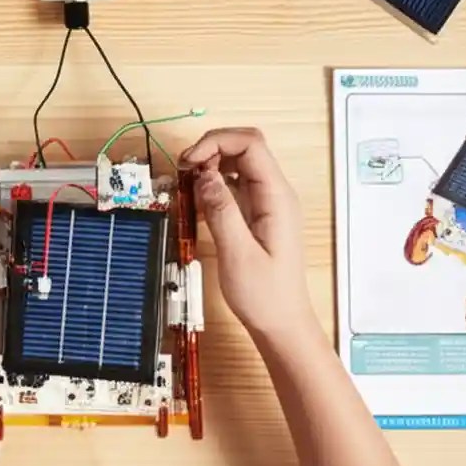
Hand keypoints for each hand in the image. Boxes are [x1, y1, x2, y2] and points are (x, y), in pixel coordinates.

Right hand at [180, 128, 314, 338]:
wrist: (281, 323)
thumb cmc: (264, 295)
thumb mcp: (238, 255)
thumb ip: (222, 211)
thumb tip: (204, 176)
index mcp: (277, 198)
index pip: (251, 144)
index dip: (216, 142)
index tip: (189, 162)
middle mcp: (275, 194)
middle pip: (245, 146)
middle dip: (211, 148)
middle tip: (184, 169)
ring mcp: (266, 202)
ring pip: (239, 162)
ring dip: (211, 164)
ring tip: (188, 184)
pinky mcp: (257, 213)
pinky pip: (235, 183)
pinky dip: (214, 183)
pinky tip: (199, 200)